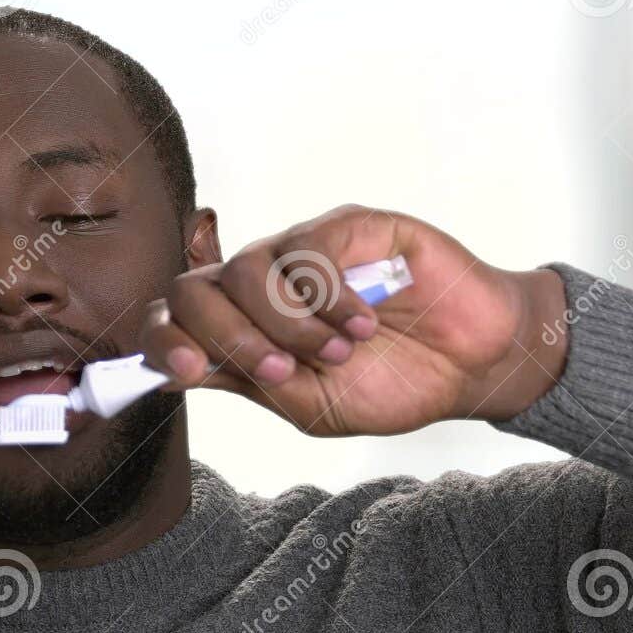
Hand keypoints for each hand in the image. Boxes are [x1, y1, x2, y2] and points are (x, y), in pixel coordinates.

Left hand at [139, 205, 569, 434]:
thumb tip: (176, 369)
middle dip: (228, 337)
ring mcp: (303, 252)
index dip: (162, 338)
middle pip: (195, 288)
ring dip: (287, 325)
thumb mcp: (310, 406)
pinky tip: (361, 326)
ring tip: (337, 353)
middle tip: (281, 372)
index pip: (174, 317)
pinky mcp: (348, 227)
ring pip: (246, 269)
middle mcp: (264, 285)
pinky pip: (307, 251)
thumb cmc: (392, 385)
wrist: (470, 368)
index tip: (184, 369)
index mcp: (245, 329)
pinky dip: (328, 299)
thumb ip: (247, 383)